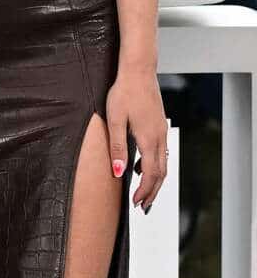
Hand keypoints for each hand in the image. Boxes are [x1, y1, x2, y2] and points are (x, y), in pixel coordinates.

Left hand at [105, 68, 166, 211]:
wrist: (138, 70)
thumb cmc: (124, 92)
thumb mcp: (114, 120)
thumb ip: (117, 147)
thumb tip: (119, 173)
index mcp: (149, 139)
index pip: (150, 174)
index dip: (144, 191)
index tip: (136, 203)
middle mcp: (159, 137)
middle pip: (161, 173)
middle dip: (153, 192)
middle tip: (143, 207)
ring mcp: (162, 130)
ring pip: (163, 163)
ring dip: (155, 181)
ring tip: (145, 193)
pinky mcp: (160, 125)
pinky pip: (161, 152)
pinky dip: (155, 166)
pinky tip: (141, 167)